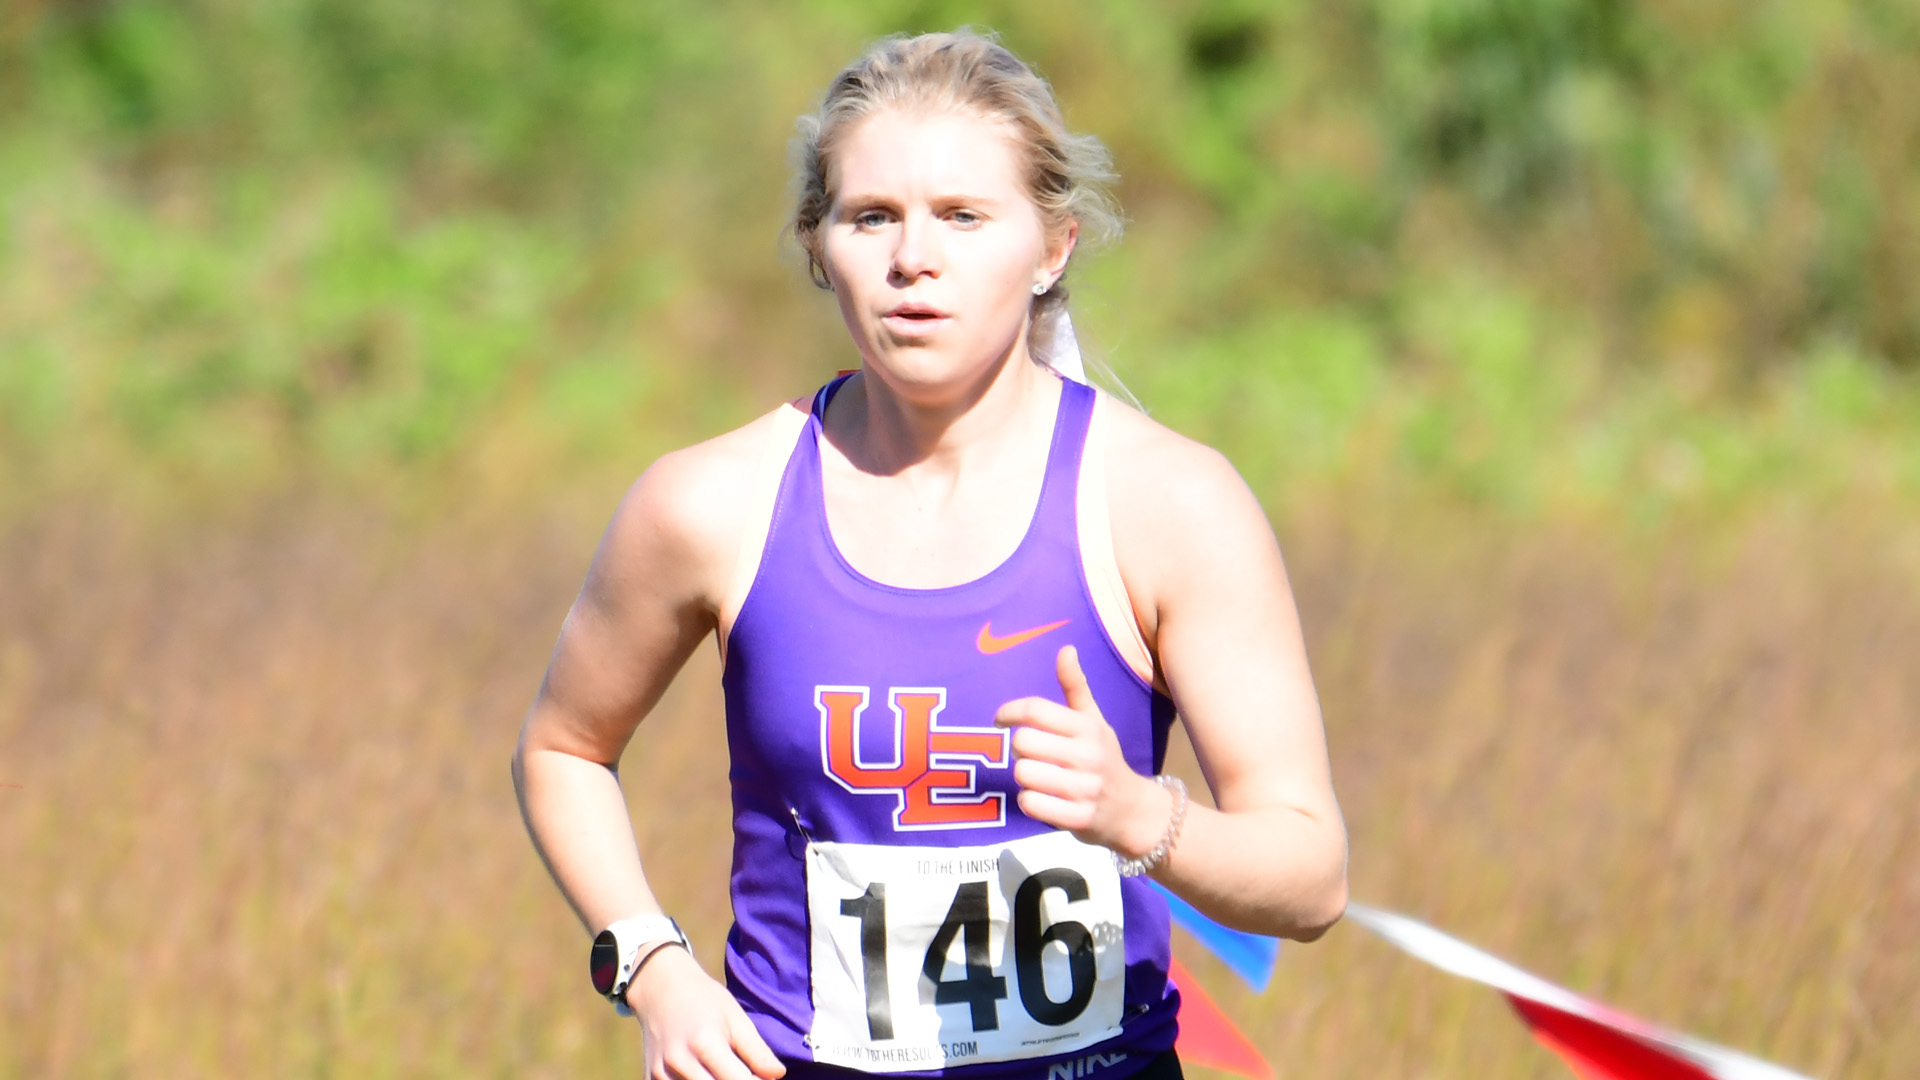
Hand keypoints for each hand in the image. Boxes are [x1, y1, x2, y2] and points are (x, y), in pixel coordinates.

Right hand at [626, 946, 785, 1079]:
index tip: (761, 1076)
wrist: (660, 988)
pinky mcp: (651, 1078)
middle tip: (743, 1073)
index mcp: (706, 1043)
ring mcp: (661, 1073)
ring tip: (723, 1070)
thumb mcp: (735, 1017)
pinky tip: (704, 1072)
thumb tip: (777, 1075)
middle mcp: (680, 1062)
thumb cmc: (704, 1000)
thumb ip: (757, 1050)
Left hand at [995, 645, 1170, 857]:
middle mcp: (1087, 755)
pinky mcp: (1077, 817)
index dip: (1009, 711)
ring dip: (1024, 777)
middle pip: (1022, 743)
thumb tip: (1066, 649)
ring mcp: (1083, 788)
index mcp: (1088, 727)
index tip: (1000, 719)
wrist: (1132, 810)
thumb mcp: (1094, 721)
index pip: (1036, 710)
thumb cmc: (1104, 759)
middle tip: (1032, 755)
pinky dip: (1030, 801)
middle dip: (1020, 749)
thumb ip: (1075, 687)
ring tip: (1040, 777)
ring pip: (1023, 773)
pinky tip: (1043, 799)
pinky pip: (1030, 803)